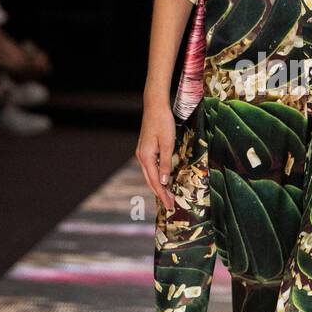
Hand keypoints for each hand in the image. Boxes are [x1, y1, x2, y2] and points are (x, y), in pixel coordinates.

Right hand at [137, 91, 175, 210]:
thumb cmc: (163, 122)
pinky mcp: (145, 149)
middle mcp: (141, 157)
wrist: (155, 106)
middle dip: (160, 194)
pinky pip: (150, 168)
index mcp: (146, 157)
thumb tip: (164, 182)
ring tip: (168, 196)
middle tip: (170, 205)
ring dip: (158, 186)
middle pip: (150, 181)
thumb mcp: (168, 144)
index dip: (163, 194)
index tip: (170, 205)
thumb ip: (166, 163)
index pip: (155, 181)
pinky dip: (157, 177)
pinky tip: (163, 180)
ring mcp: (142, 153)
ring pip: (149, 175)